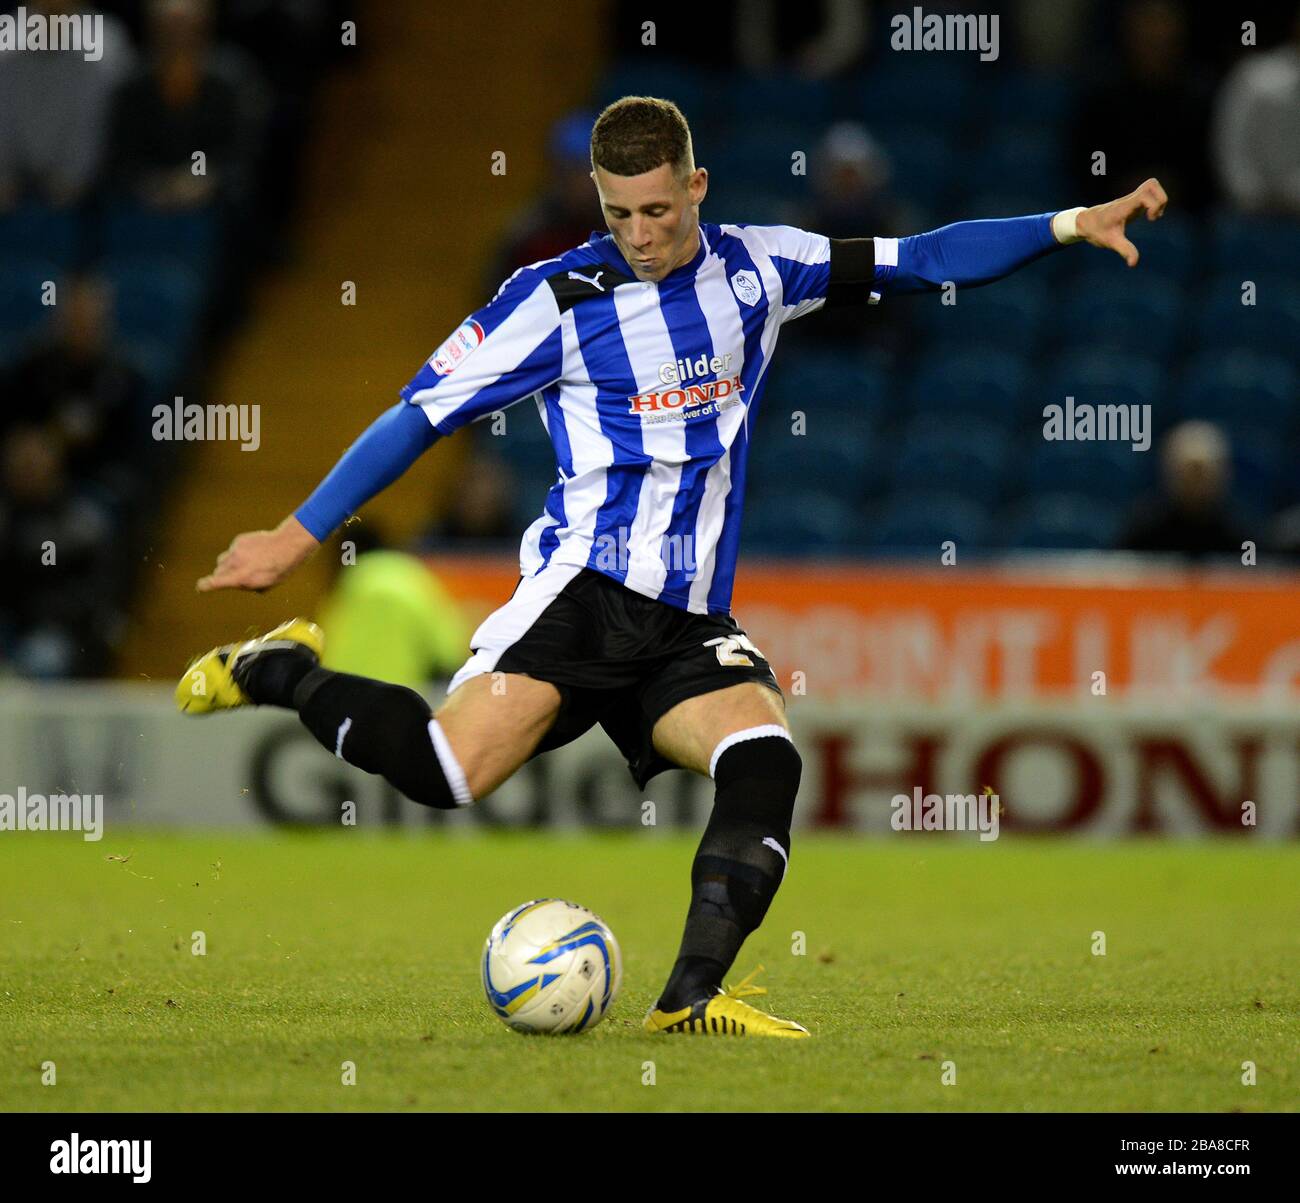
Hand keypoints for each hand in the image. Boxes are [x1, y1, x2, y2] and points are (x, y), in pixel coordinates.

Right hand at [196, 515, 318, 592]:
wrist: (287, 545)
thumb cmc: (279, 569)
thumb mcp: (265, 585)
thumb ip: (247, 585)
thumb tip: (238, 583)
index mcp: (241, 578)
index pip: (215, 582)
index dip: (205, 586)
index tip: (200, 587)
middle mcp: (235, 563)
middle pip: (218, 571)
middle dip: (222, 576)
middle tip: (236, 576)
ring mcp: (235, 550)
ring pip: (223, 560)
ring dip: (230, 564)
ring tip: (248, 564)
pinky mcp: (239, 540)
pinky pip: (233, 550)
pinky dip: (239, 553)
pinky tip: (255, 553)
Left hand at [1076, 177, 1168, 266]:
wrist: (1085, 222)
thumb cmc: (1096, 230)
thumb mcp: (1110, 242)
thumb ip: (1124, 250)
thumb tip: (1134, 263)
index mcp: (1124, 206)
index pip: (1146, 194)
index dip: (1154, 205)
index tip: (1150, 220)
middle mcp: (1129, 199)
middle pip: (1152, 184)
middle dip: (1161, 199)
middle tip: (1153, 216)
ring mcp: (1132, 199)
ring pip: (1152, 186)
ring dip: (1159, 200)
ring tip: (1152, 216)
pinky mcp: (1133, 202)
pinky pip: (1149, 193)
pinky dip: (1155, 202)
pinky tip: (1149, 216)